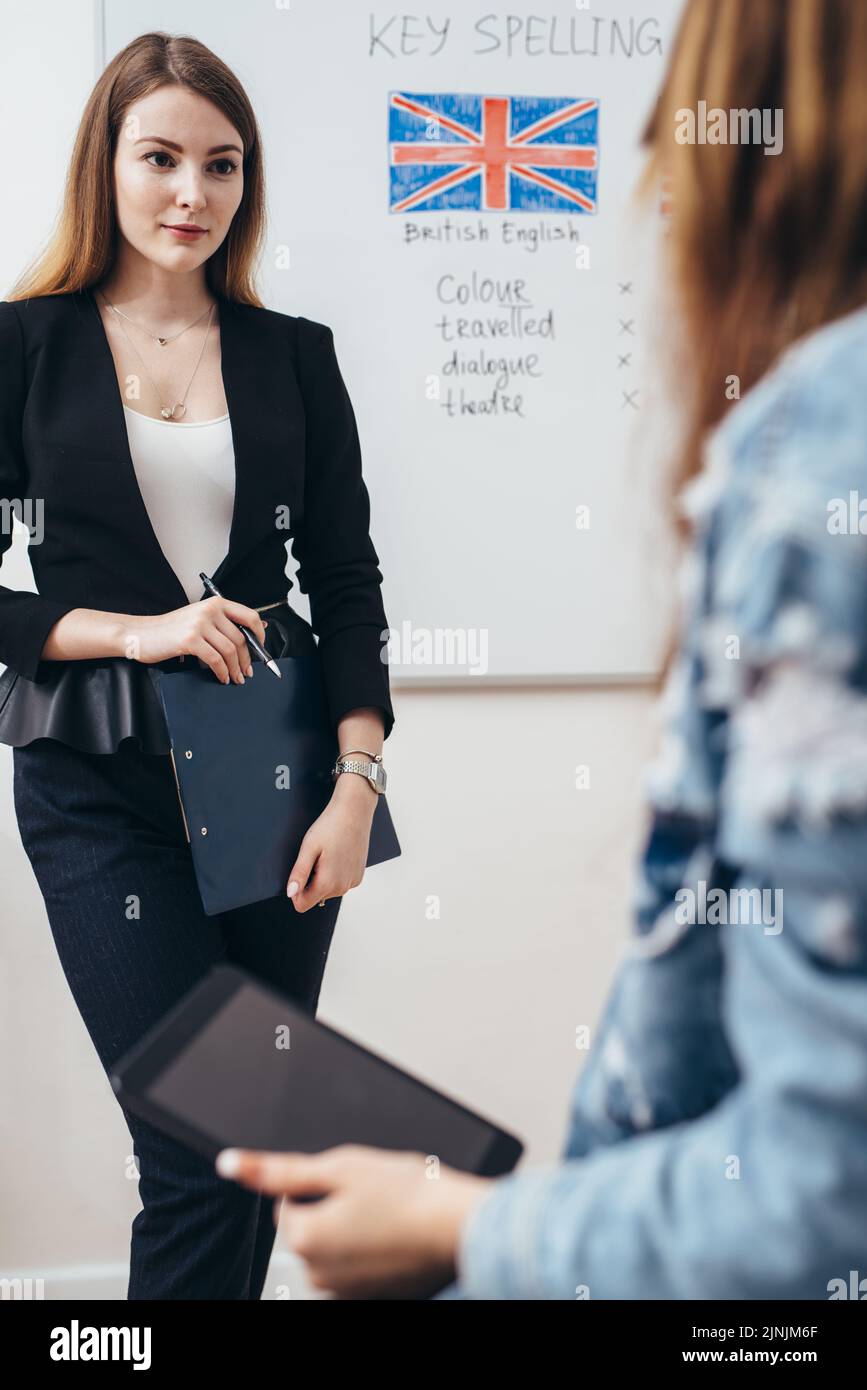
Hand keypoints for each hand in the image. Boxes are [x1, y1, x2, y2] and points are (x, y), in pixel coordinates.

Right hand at [118, 597, 267, 683]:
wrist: (141, 633)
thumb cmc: (170, 629)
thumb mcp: (199, 619)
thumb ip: (223, 623)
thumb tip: (255, 630)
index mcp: (215, 604)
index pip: (249, 616)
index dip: (260, 635)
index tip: (261, 649)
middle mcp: (209, 611)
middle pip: (241, 638)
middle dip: (247, 659)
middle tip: (247, 671)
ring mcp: (199, 624)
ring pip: (230, 650)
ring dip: (236, 668)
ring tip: (235, 678)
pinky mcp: (190, 640)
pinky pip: (215, 660)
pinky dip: (222, 671)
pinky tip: (221, 677)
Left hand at [215, 1143, 493, 1298]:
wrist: (462, 1228)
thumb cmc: (411, 1194)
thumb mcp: (341, 1166)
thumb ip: (280, 1169)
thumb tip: (233, 1164)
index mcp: (304, 1238)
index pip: (289, 1200)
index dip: (321, 1183)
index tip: (353, 1182)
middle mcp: (317, 1274)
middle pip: (309, 1226)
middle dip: (335, 1207)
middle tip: (375, 1195)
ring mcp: (344, 1292)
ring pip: (333, 1246)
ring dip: (352, 1229)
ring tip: (389, 1215)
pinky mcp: (369, 1298)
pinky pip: (355, 1268)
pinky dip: (370, 1251)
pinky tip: (395, 1237)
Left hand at [286, 775, 376, 911]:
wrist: (355, 811)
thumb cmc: (331, 826)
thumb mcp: (308, 848)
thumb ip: (299, 873)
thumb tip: (290, 894)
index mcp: (328, 883)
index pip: (302, 905)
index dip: (295, 892)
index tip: (297, 872)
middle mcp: (342, 887)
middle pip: (315, 897)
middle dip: (310, 881)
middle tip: (314, 857)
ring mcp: (353, 882)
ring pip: (328, 890)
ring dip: (322, 877)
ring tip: (327, 854)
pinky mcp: (358, 875)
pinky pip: (340, 882)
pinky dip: (335, 872)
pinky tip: (337, 854)